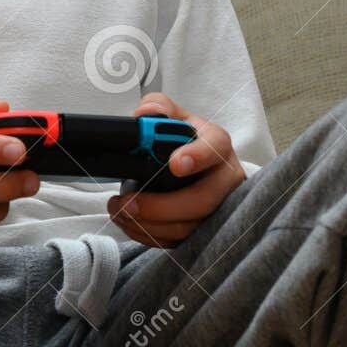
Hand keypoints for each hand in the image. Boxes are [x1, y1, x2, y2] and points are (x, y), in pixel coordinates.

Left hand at [108, 91, 243, 246]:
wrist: (194, 163)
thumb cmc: (184, 138)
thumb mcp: (172, 115)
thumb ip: (158, 106)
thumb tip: (146, 114)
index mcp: (217, 145)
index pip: (214, 150)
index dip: (197, 157)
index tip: (174, 164)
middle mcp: (225, 178)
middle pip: (203, 201)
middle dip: (161, 207)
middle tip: (128, 203)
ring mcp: (219, 208)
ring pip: (190, 227)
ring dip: (150, 224)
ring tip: (120, 211)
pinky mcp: (206, 229)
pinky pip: (180, 240)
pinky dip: (150, 235)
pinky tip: (130, 223)